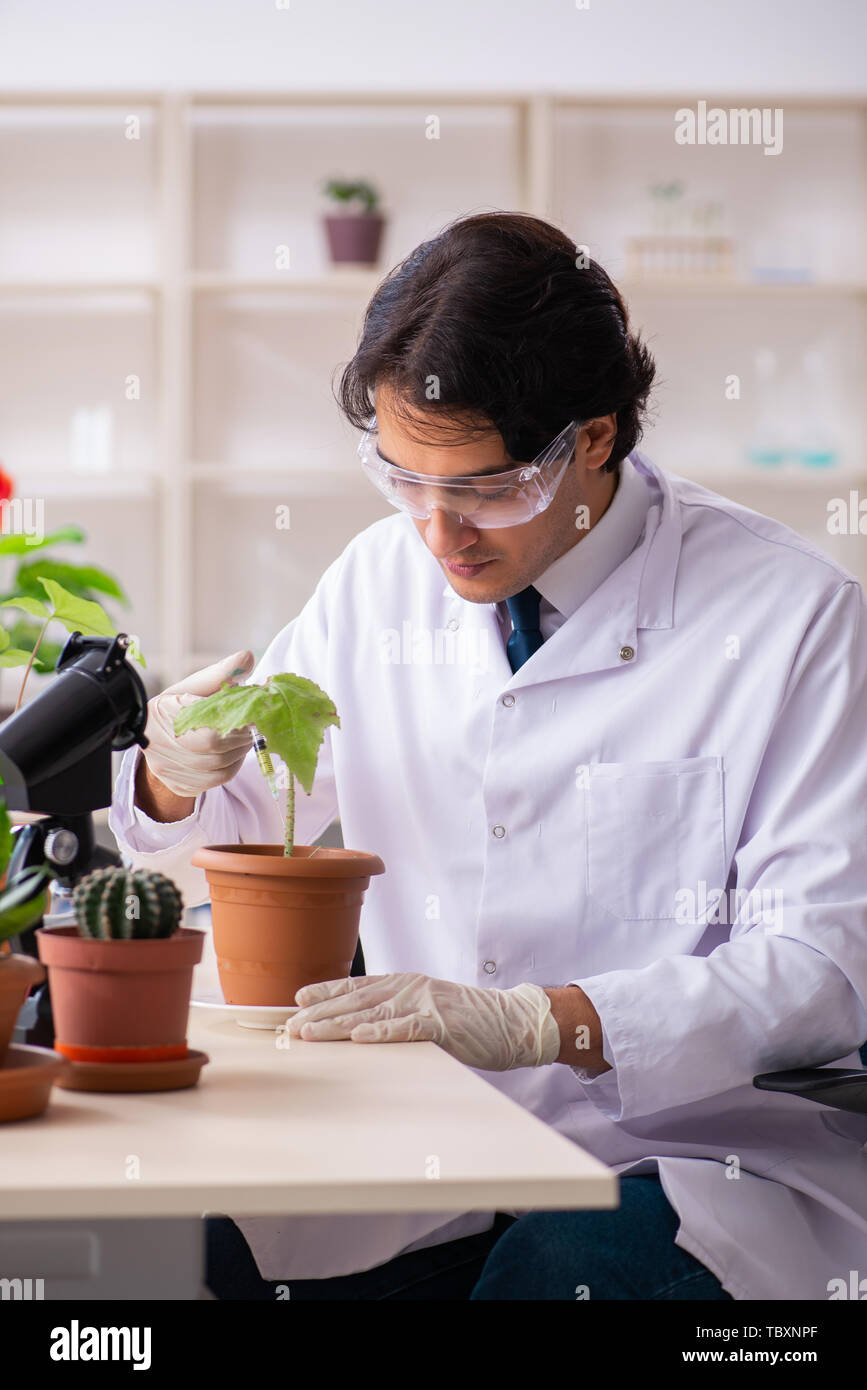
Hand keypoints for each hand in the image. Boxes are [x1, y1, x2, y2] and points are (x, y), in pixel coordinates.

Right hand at [140, 649, 255, 797]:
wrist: (154, 736)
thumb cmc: (180, 705)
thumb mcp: (196, 685)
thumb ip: (222, 672)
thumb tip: (247, 657)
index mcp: (164, 712)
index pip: (207, 722)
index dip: (235, 720)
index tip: (252, 714)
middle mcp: (160, 743)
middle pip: (213, 747)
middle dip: (241, 736)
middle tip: (254, 726)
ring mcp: (168, 768)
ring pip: (217, 767)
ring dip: (239, 753)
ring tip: (245, 738)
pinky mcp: (179, 784)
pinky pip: (214, 781)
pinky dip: (231, 767)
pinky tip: (234, 754)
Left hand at [286, 972, 561, 1070]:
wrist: (512, 1020)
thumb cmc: (467, 1018)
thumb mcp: (427, 1005)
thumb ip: (397, 1009)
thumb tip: (361, 1023)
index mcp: (404, 982)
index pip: (356, 985)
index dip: (326, 991)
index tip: (296, 1000)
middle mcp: (409, 986)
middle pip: (355, 1000)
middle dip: (320, 1013)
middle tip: (290, 1025)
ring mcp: (425, 1003)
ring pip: (372, 1014)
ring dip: (337, 1024)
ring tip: (309, 1032)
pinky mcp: (442, 1024)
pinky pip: (407, 1028)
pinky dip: (382, 1032)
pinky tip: (360, 1038)